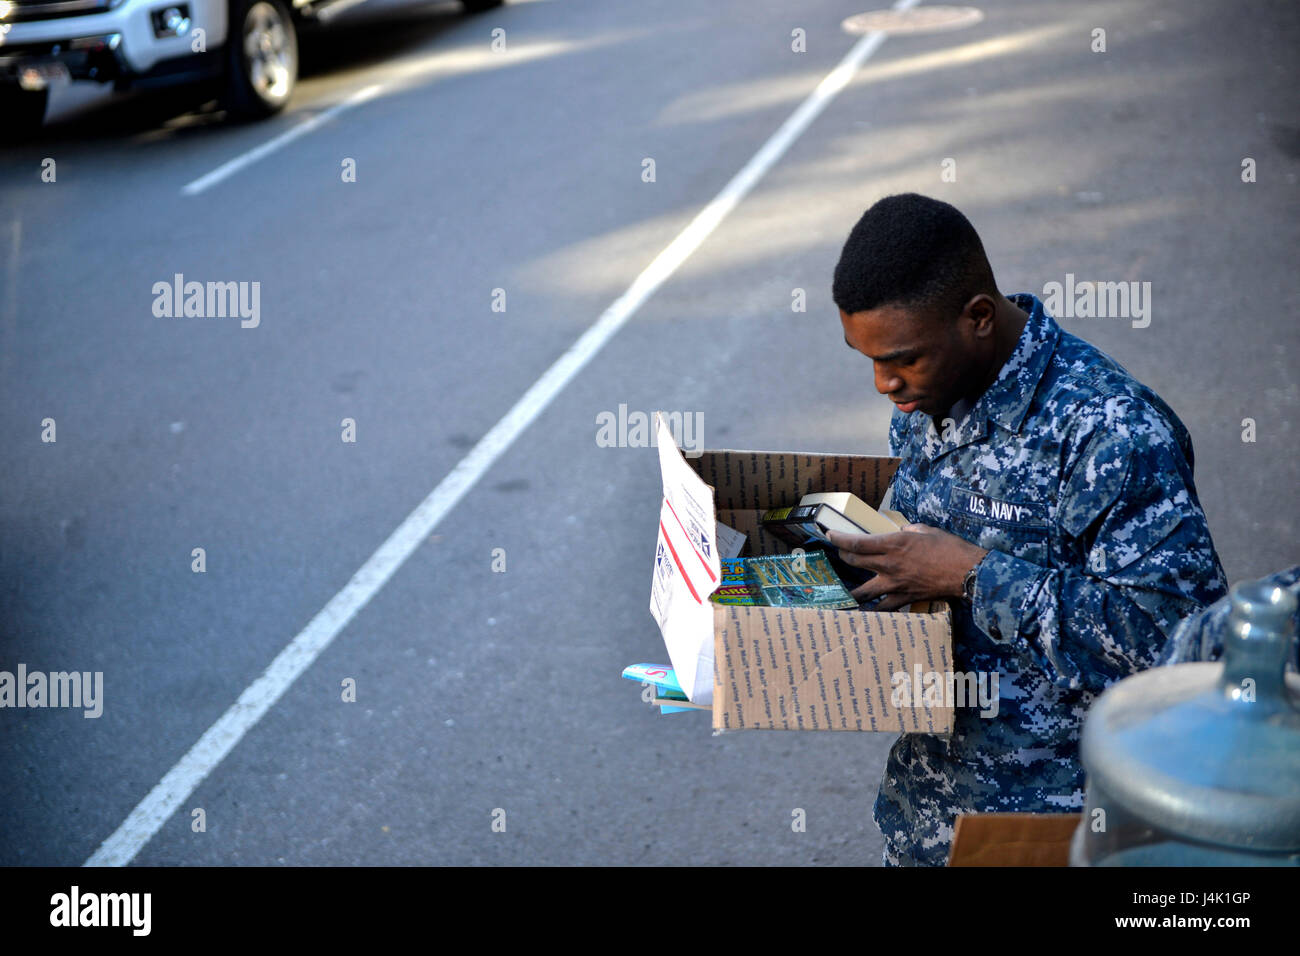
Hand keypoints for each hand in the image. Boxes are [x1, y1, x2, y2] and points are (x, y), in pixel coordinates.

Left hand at [826, 524, 987, 610]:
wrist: (967, 573)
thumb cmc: (950, 548)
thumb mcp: (927, 530)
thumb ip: (910, 529)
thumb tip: (902, 530)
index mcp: (894, 544)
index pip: (857, 543)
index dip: (839, 540)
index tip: (829, 535)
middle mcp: (889, 564)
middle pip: (854, 562)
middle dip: (842, 556)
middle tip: (839, 554)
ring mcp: (895, 584)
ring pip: (862, 590)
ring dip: (850, 590)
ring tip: (842, 591)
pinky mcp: (904, 598)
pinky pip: (883, 608)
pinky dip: (873, 610)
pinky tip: (865, 613)